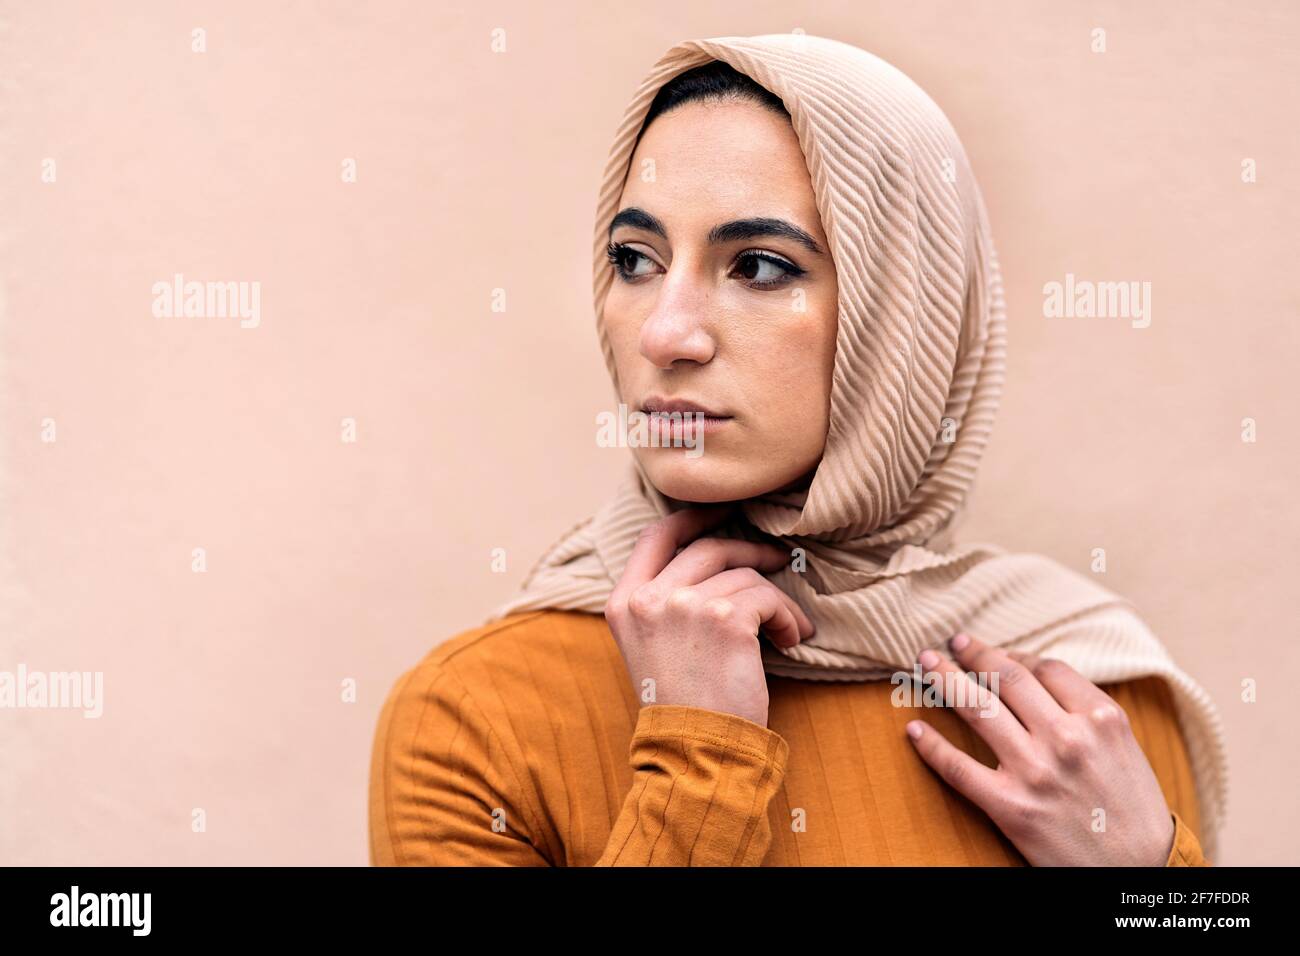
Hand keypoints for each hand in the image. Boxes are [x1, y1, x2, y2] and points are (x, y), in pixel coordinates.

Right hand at [603, 504, 813, 727]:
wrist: (696, 751)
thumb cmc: (682, 704)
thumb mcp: (651, 646)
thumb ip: (664, 602)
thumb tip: (710, 557)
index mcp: (623, 603)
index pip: (655, 536)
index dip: (691, 516)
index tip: (722, 510)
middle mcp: (649, 599)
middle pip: (707, 546)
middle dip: (748, 550)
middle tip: (776, 559)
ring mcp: (685, 606)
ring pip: (744, 575)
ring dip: (774, 599)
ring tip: (788, 627)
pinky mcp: (725, 619)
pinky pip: (768, 599)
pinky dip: (788, 618)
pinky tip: (792, 640)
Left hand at [905, 633, 1175, 865]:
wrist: (1141, 870)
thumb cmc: (1132, 808)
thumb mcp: (1123, 746)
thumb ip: (1084, 710)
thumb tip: (1034, 678)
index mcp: (1100, 718)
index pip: (1044, 668)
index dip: (1012, 655)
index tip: (994, 655)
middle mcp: (1067, 738)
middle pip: (1006, 678)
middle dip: (972, 655)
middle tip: (950, 644)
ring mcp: (1035, 771)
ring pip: (977, 708)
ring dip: (945, 680)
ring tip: (926, 665)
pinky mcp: (1010, 807)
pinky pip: (957, 766)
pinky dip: (930, 744)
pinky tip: (914, 729)